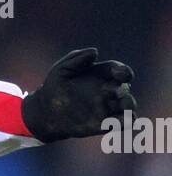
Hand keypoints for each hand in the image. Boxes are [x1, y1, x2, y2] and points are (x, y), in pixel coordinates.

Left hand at [21, 48, 135, 141]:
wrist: (44, 112)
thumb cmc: (54, 87)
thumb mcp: (62, 69)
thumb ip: (77, 58)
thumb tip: (95, 52)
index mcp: (101, 75)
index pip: (119, 70)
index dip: (124, 71)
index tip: (120, 74)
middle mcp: (107, 91)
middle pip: (125, 89)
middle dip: (123, 90)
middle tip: (111, 92)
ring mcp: (106, 107)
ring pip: (129, 107)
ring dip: (130, 106)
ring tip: (123, 105)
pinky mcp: (103, 124)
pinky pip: (122, 124)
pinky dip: (127, 123)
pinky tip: (122, 122)